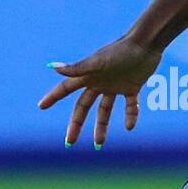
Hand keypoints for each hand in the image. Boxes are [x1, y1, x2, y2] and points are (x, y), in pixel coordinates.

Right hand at [37, 37, 161, 147]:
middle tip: (70, 142)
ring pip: (105, 110)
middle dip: (76, 124)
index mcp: (88, 75)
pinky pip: (130, 105)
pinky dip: (130, 115)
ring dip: (101, 126)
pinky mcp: (132, 86)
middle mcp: (99, 81)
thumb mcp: (98, 62)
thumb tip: (53, 68)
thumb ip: (77, 68)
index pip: (66, 88)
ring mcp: (115, 85)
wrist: (146, 44)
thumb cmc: (121, 51)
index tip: (41, 106)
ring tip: (99, 144)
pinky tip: (130, 126)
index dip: (53, 97)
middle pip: (83, 106)